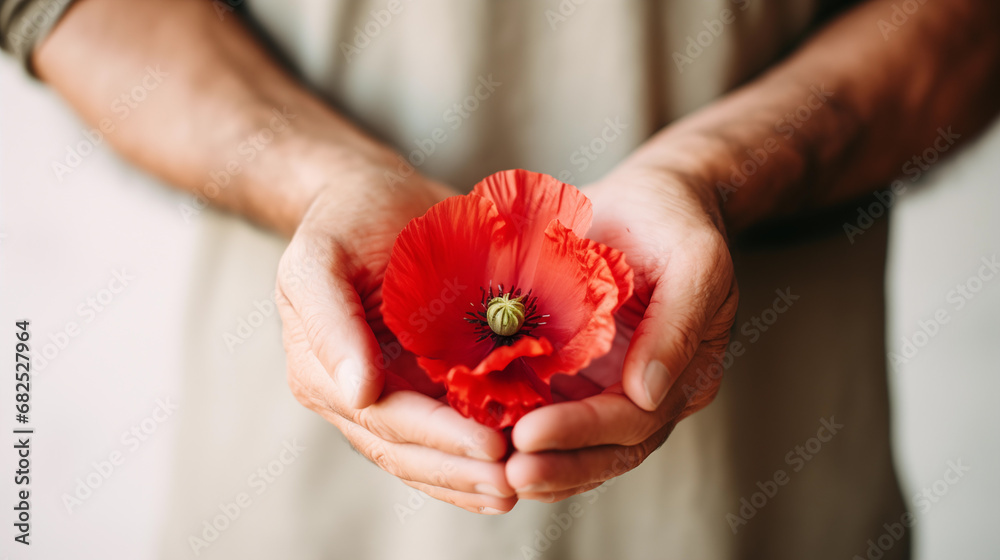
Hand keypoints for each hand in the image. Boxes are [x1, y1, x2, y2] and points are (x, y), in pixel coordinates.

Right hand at [275, 162, 517, 512]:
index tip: (490, 447)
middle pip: (404, 448)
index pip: (383, 416)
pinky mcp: (412, 386)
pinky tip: (507, 475)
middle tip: (514, 482)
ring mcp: (380, 394)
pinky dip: (467, 460)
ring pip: (421, 455)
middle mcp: (346, 391)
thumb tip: (357, 393)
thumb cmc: (349, 214)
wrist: (374, 196)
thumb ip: (329, 319)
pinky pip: (438, 435)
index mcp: (320, 365)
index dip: (438, 437)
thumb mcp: (322, 252)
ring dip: (466, 479)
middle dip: (458, 469)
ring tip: (516, 490)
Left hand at [506, 168, 738, 501]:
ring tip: (494, 473)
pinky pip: (555, 414)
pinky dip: (525, 434)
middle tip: (508, 473)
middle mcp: (653, 392)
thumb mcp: (693, 259)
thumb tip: (648, 394)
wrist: (646, 198)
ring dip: (543, 466)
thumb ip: (677, 326)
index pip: (635, 420)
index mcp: (687, 371)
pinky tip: (487, 441)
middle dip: (559, 466)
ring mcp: (615, 387)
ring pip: (583, 448)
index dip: (583, 433)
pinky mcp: (580, 374)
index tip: (530, 435)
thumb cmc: (672, 219)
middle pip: (610, 450)